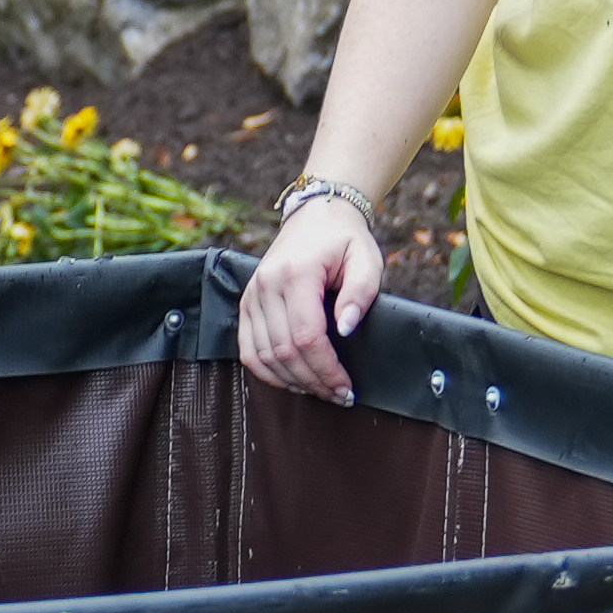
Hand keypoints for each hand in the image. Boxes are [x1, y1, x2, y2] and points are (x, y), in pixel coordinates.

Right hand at [237, 195, 385, 400]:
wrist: (316, 216)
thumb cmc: (344, 240)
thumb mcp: (365, 260)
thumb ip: (360, 293)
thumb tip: (345, 329)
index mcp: (296, 274)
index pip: (306, 336)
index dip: (327, 369)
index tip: (347, 388)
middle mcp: (266, 285)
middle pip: (283, 351)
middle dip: (314, 381)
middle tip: (340, 395)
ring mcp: (252, 294)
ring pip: (263, 355)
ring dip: (292, 381)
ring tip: (320, 391)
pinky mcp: (246, 303)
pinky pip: (247, 349)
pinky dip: (268, 372)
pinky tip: (293, 380)